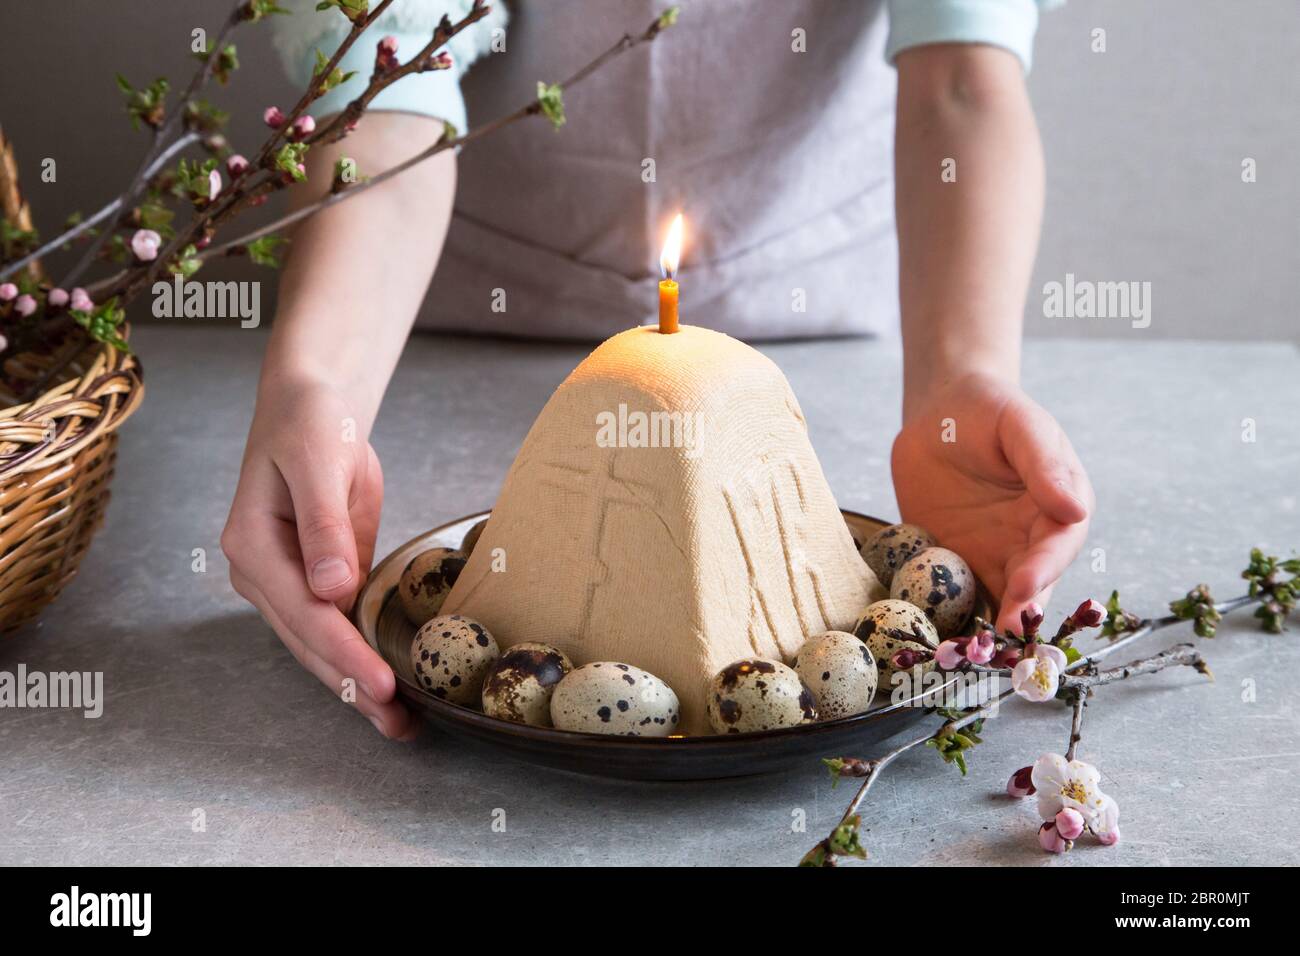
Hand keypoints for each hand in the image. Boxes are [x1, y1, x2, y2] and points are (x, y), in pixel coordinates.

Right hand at [221, 375, 414, 737]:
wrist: (313, 409)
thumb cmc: (312, 424)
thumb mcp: (319, 460)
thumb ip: (324, 526)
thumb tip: (332, 589)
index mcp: (253, 547)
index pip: (305, 613)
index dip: (344, 652)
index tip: (380, 686)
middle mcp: (263, 575)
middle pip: (310, 642)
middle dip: (353, 685)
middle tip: (397, 723)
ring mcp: (287, 583)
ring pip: (320, 645)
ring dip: (356, 684)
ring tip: (399, 724)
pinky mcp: (316, 582)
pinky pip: (337, 627)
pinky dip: (361, 656)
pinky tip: (389, 686)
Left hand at [891, 372, 1093, 634]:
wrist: (939, 413)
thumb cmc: (988, 411)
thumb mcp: (1018, 425)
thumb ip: (1043, 463)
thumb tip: (1074, 509)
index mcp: (1059, 507)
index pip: (1058, 545)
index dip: (1043, 569)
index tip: (1025, 590)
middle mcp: (1031, 541)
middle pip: (1032, 585)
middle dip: (1020, 613)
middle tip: (1004, 639)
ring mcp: (992, 556)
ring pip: (997, 599)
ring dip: (987, 626)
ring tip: (973, 652)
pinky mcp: (954, 563)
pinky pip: (955, 594)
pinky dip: (948, 616)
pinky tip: (935, 636)